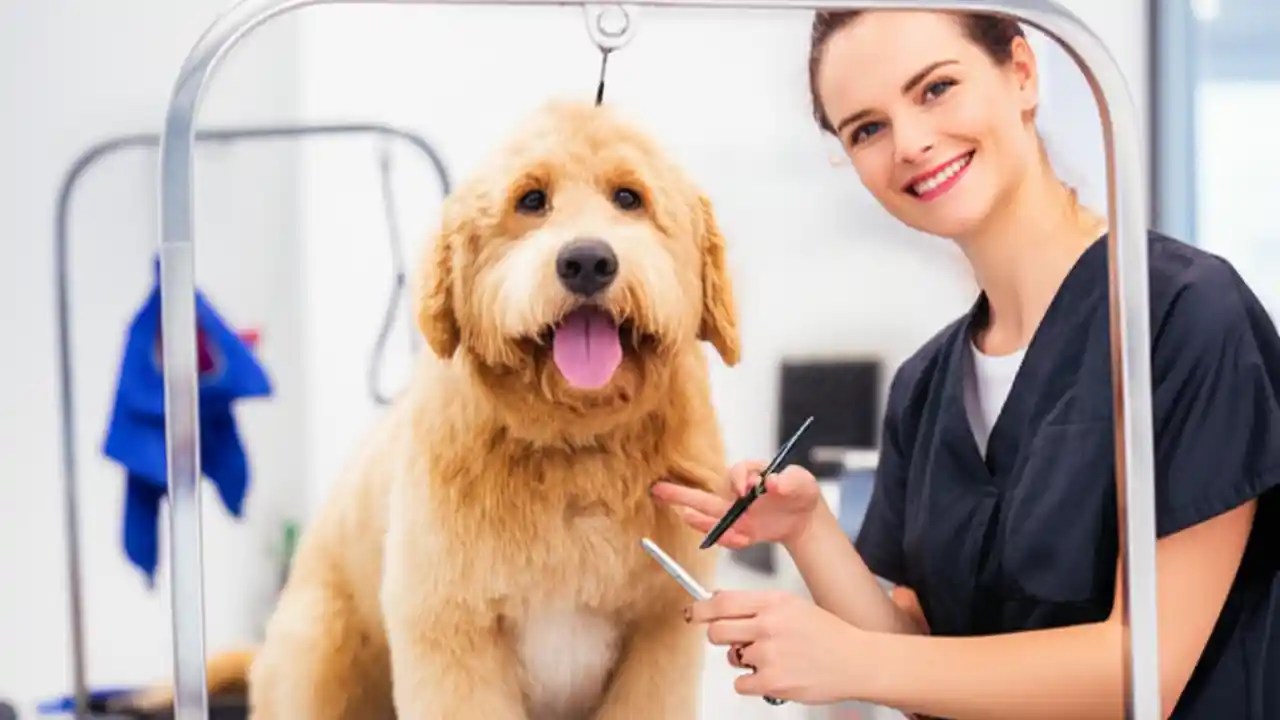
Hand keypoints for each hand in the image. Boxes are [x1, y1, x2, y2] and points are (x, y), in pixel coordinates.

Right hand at [650, 460, 821, 547]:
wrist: (805, 517)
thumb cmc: (801, 491)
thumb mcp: (802, 482)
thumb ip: (791, 481)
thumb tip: (775, 482)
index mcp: (750, 474)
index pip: (736, 472)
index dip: (739, 480)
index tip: (748, 489)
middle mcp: (737, 494)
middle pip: (706, 493)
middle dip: (681, 493)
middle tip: (657, 488)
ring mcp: (736, 515)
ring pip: (711, 518)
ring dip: (698, 520)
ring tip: (685, 516)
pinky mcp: (741, 532)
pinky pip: (728, 538)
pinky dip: (728, 541)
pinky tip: (737, 541)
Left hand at [688, 589, 870, 704]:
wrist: (856, 661)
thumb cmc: (827, 634)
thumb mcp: (792, 605)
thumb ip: (757, 605)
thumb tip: (719, 602)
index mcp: (773, 603)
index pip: (722, 602)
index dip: (701, 609)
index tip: (693, 613)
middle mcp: (769, 626)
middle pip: (717, 632)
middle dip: (722, 638)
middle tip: (738, 641)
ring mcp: (769, 654)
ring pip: (732, 658)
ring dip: (746, 661)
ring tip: (773, 658)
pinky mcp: (772, 681)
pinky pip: (740, 683)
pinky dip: (752, 683)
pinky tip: (773, 674)